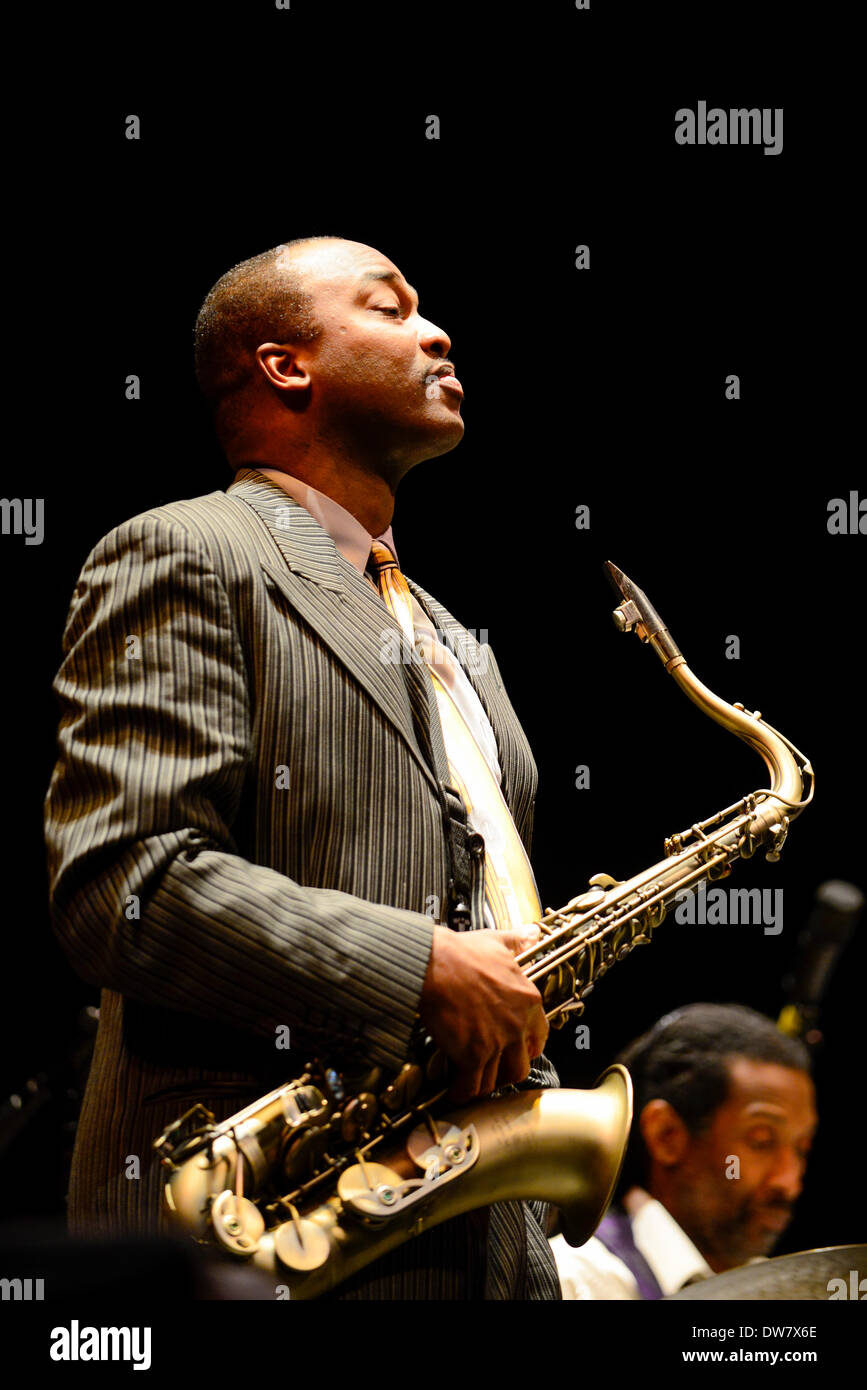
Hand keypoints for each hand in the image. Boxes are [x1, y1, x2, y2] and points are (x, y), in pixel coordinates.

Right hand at [418, 924, 547, 1102]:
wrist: (433, 964)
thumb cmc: (460, 953)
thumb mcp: (496, 941)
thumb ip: (517, 941)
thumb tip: (531, 933)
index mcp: (527, 999)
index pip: (540, 1036)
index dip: (528, 1047)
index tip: (519, 1050)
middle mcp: (516, 1024)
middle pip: (521, 1065)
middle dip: (507, 1071)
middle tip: (494, 1069)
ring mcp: (496, 1042)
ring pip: (499, 1080)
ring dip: (485, 1084)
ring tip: (473, 1081)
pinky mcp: (472, 1055)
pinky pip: (472, 1086)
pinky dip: (463, 1092)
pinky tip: (455, 1090)